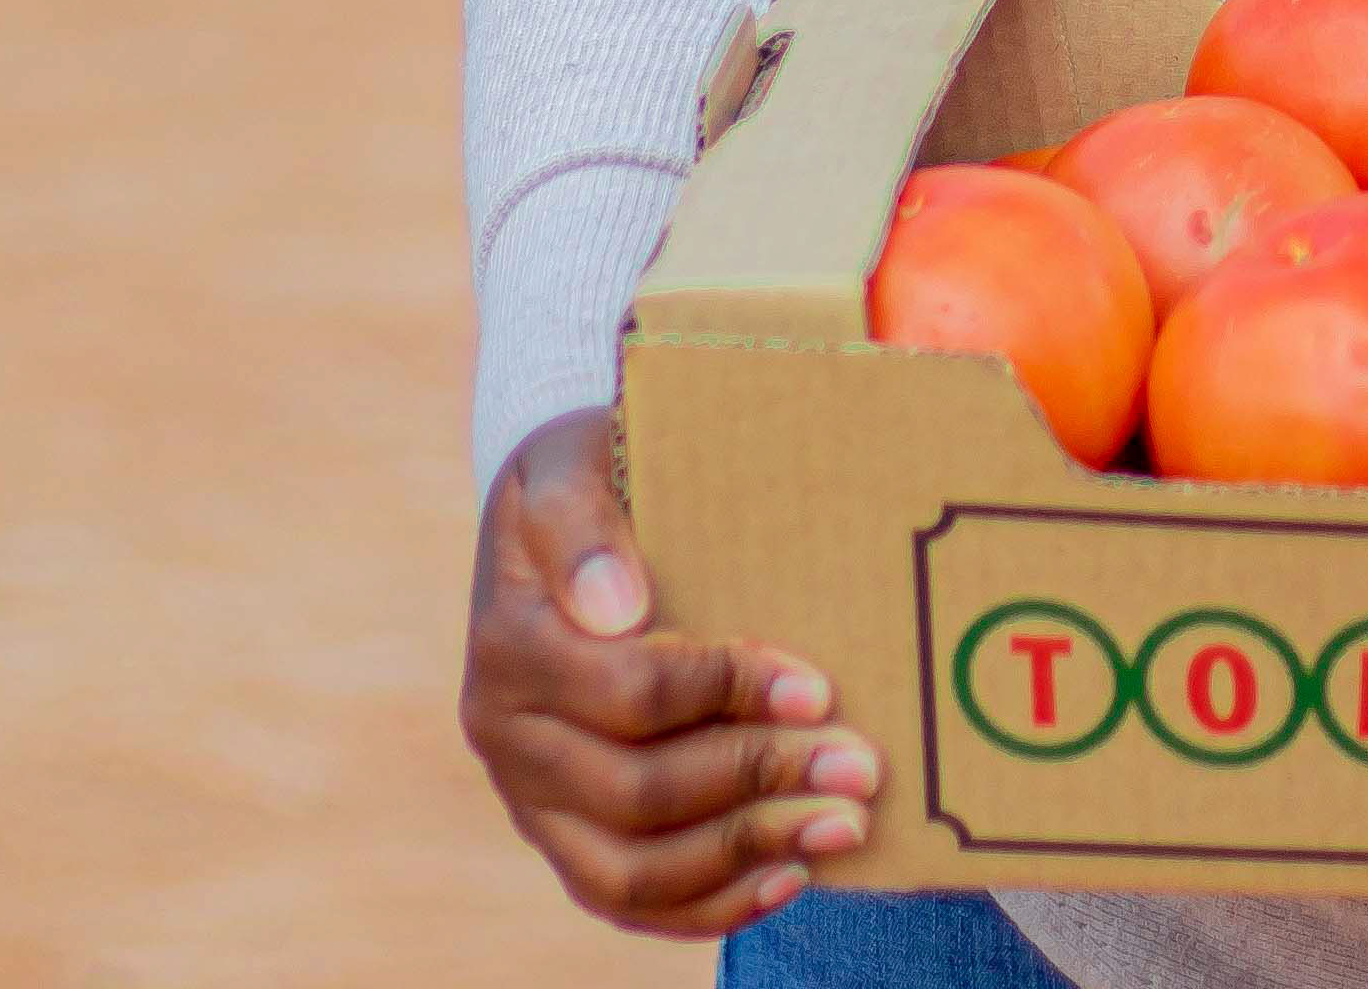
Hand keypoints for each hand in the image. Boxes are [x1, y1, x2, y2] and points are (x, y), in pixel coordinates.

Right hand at [460, 405, 888, 935]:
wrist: (561, 524)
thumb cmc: (590, 479)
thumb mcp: (574, 462)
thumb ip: (583, 522)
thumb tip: (615, 607)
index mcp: (510, 643)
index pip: (629, 694)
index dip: (727, 695)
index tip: (816, 689)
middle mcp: (506, 734)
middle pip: (635, 793)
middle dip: (758, 779)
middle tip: (860, 765)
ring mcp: (529, 796)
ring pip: (629, 869)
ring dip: (744, 854)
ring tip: (841, 826)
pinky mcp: (561, 836)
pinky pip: (625, 900)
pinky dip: (707, 904)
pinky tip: (788, 876)